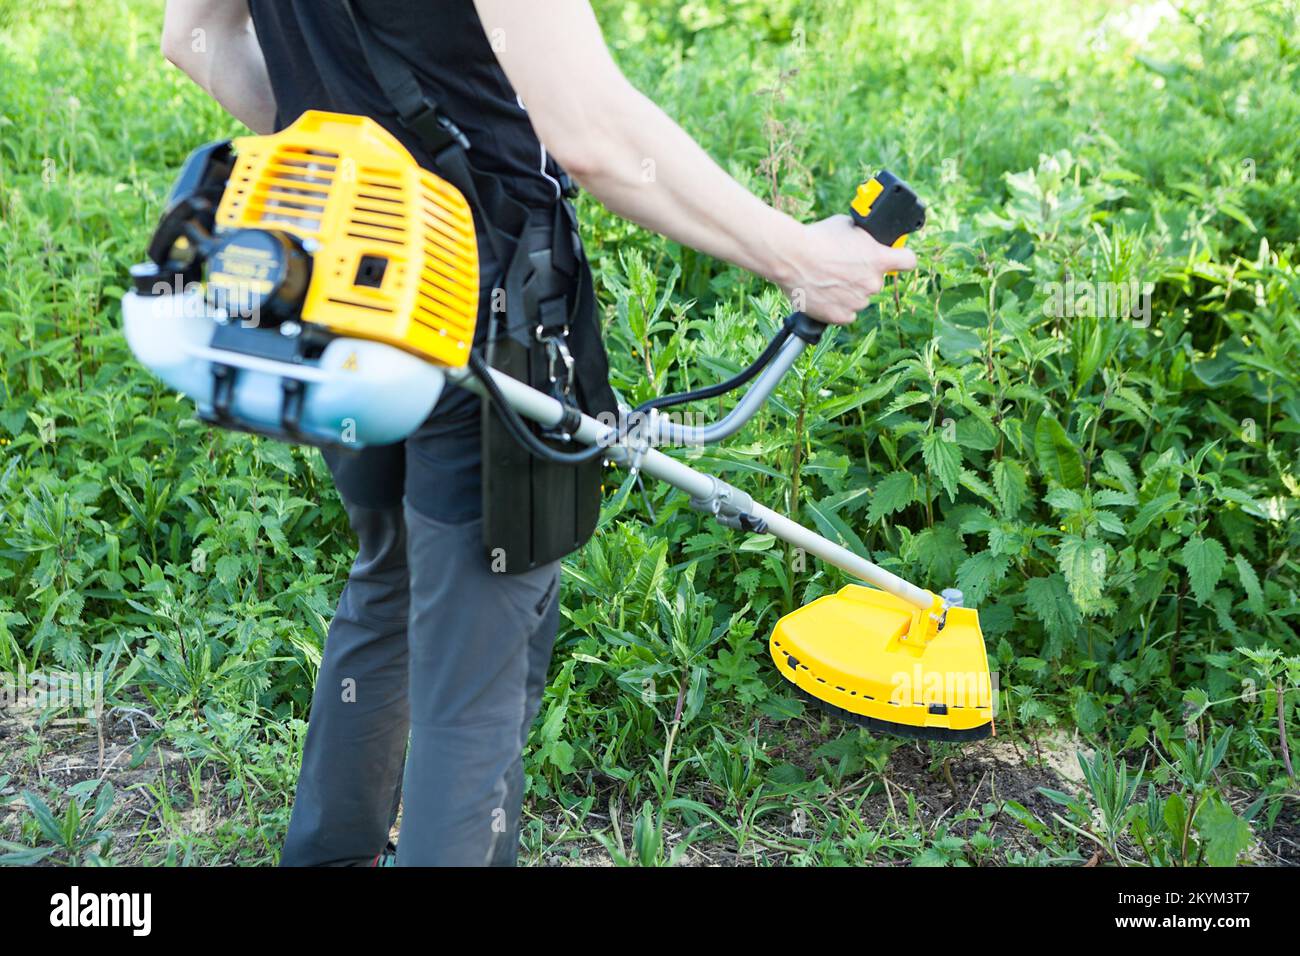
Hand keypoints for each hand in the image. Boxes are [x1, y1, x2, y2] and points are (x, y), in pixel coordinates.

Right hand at [776, 215, 917, 324]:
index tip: (894, 258)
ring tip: (827, 279)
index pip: (908, 261)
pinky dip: (837, 307)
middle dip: (863, 275)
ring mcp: (858, 302)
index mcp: (879, 259)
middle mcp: (872, 283)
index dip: (900, 258)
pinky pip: (846, 313)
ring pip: (860, 298)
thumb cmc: (816, 237)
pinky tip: (824, 294)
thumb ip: (863, 236)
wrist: (791, 258)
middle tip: (842, 267)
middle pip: (876, 281)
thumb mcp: (847, 225)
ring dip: (849, 292)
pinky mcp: (841, 316)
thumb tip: (865, 237)